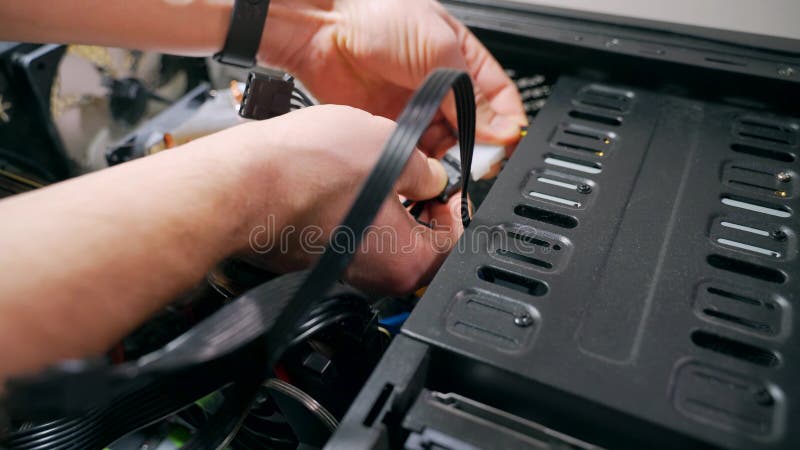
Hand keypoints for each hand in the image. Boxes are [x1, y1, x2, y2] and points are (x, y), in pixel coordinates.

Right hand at [233, 105, 463, 293]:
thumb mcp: (392, 148)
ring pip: (377, 240)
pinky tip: (333, 182)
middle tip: (404, 171)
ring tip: (364, 168)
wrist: (238, 184)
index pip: (454, 241)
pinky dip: (348, 213)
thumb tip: (433, 177)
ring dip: (379, 205)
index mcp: (406, 262)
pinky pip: (344, 239)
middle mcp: (375, 280)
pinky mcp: (311, 264)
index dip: (453, 204)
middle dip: (414, 204)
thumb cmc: (306, 170)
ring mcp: (340, 275)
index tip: (441, 184)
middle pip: (415, 243)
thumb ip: (426, 169)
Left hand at [262, 0, 526, 155]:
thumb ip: (471, 96)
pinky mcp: (389, 125)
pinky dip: (418, 161)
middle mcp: (441, 87)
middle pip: (473, 130)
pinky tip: (419, 160)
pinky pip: (412, 151)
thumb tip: (500, 130)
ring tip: (445, 161)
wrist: (323, 24)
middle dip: (478, 148)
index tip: (506, 146)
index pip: (499, 101)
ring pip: (444, 146)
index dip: (506, 126)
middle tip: (475, 161)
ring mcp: (415, 108)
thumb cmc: (379, 13)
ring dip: (447, 158)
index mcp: (463, 60)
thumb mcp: (440, 50)